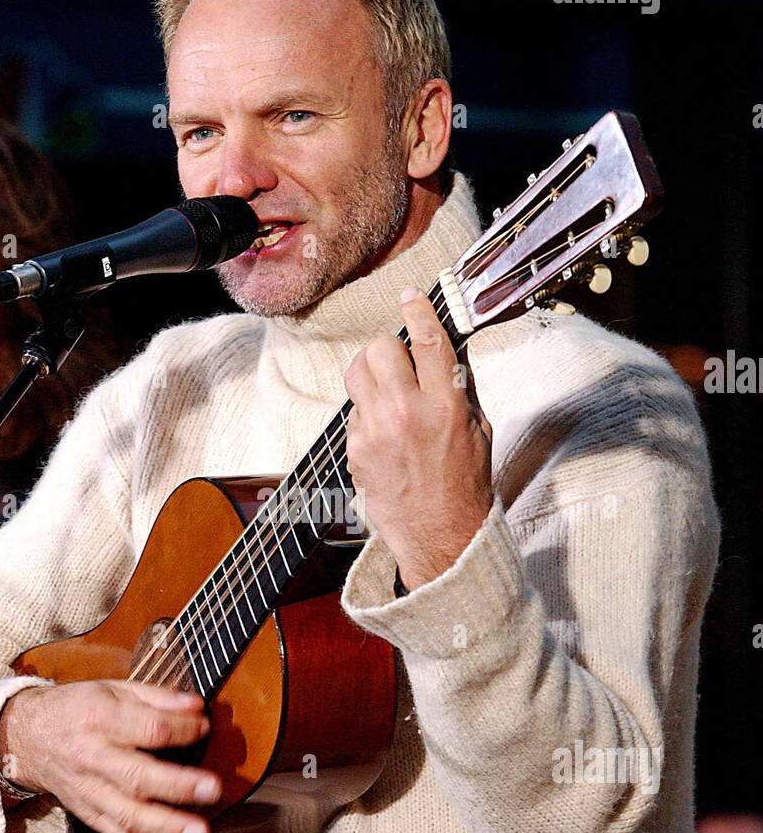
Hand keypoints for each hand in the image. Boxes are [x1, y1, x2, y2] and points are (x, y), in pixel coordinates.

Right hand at [0, 680, 219, 832]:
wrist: (25, 737)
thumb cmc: (76, 709)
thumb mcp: (112, 689)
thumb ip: (156, 697)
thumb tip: (197, 706)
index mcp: (100, 719)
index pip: (146, 728)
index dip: (181, 729)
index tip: (204, 727)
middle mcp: (93, 758)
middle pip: (136, 776)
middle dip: (177, 786)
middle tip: (212, 789)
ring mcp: (90, 792)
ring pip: (127, 814)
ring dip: (166, 828)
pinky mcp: (88, 815)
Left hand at [344, 285, 492, 590]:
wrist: (440, 535)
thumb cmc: (464, 483)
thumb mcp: (478, 430)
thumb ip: (460, 388)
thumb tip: (445, 350)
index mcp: (445, 405)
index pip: (427, 341)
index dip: (417, 311)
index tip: (409, 296)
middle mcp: (407, 413)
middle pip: (381, 348)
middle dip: (389, 351)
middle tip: (400, 366)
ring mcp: (375, 431)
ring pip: (357, 373)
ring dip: (370, 374)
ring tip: (386, 392)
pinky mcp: (355, 449)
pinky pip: (354, 412)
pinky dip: (367, 415)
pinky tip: (384, 436)